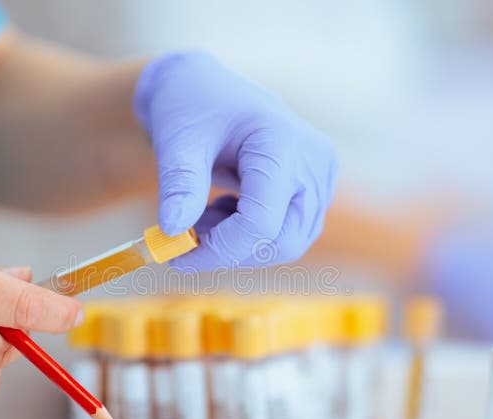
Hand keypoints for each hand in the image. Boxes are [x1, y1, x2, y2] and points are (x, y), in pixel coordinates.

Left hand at [135, 51, 337, 269]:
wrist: (203, 86)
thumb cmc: (190, 105)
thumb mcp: (176, 140)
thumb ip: (179, 184)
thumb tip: (172, 232)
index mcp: (280, 143)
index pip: (261, 223)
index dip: (219, 250)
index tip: (177, 257)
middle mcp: (312, 161)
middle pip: (284, 240)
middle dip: (232, 252)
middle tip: (189, 238)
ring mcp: (319, 175)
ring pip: (289, 242)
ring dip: (241, 244)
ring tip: (204, 215)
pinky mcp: (315, 187)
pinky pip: (290, 231)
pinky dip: (251, 234)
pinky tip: (223, 209)